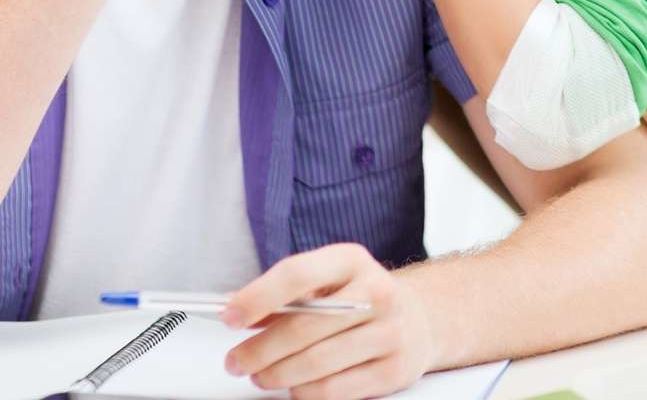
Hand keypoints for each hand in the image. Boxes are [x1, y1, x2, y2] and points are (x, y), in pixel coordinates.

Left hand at [220, 243, 440, 399]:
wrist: (417, 319)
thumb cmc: (359, 298)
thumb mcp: (328, 280)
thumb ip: (286, 294)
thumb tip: (238, 309)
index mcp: (352, 260)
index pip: (297, 275)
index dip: (257, 297)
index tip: (229, 316)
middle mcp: (376, 292)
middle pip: (303, 327)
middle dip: (259, 350)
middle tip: (235, 361)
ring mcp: (389, 332)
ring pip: (315, 364)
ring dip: (276, 375)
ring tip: (260, 374)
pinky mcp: (394, 370)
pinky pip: (333, 391)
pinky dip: (303, 393)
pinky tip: (294, 386)